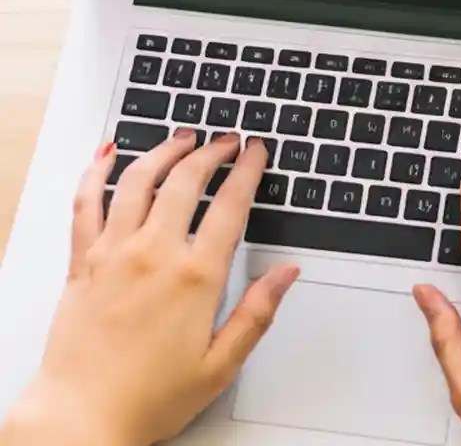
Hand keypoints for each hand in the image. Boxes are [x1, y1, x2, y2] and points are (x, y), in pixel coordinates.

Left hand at [0, 132, 298, 445]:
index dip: (248, 171)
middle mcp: (153, 255)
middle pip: (186, 181)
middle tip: (226, 139)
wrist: (81, 417)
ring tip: (181, 137)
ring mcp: (112, 254)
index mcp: (195, 277)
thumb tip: (287, 274)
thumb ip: (258, 313)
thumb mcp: (222, 364)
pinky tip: (107, 155)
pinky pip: (86, 204)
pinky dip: (96, 173)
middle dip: (211, 151)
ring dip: (164, 151)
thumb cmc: (148, 398)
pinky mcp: (81, 263)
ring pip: (139, 181)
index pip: (230, 205)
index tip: (256, 152)